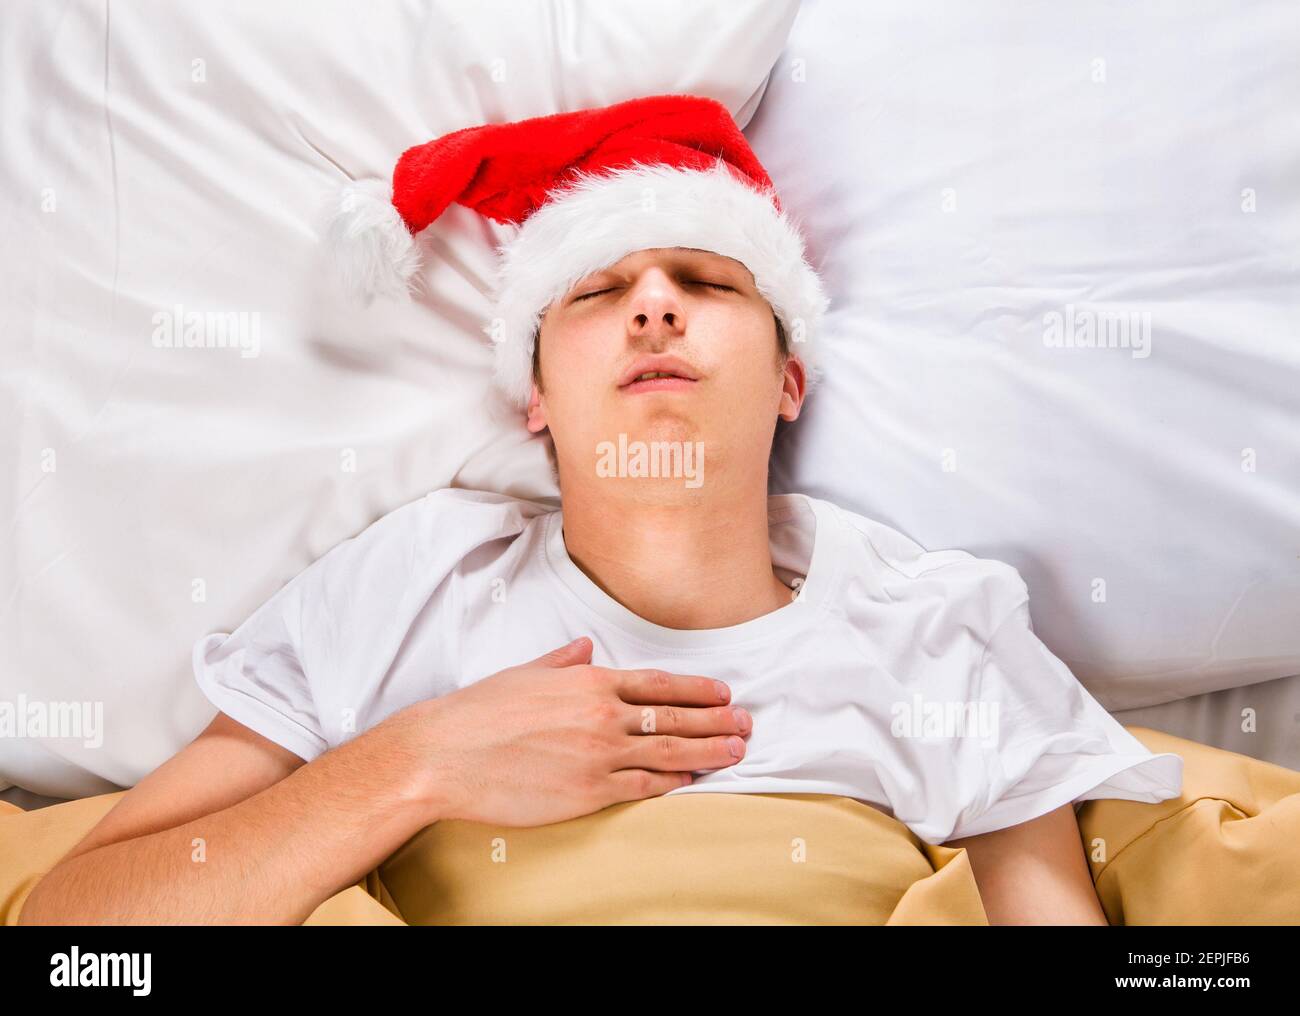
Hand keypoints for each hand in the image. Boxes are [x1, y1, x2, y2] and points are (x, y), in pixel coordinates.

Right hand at [398, 637, 751, 826]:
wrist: (446, 755)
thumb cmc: (479, 712)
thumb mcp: (525, 673)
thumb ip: (562, 661)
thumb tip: (583, 646)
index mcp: (587, 680)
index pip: (658, 682)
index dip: (697, 688)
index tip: (723, 692)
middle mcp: (601, 715)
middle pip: (673, 716)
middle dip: (716, 719)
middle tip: (746, 722)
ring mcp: (598, 755)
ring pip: (668, 752)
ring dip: (708, 750)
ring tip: (737, 750)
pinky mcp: (589, 791)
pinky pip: (643, 786)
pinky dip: (672, 782)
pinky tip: (692, 780)